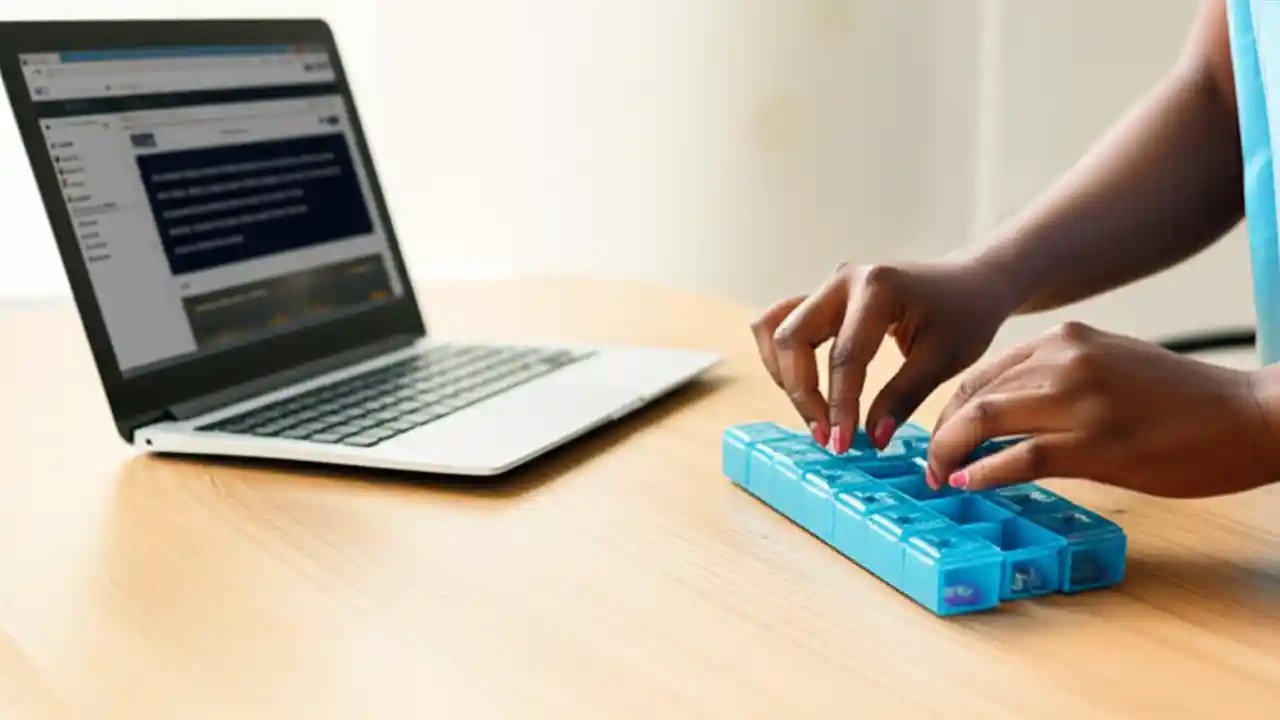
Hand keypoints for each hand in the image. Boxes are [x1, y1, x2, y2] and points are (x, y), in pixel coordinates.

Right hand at [751, 260, 1018, 453]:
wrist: (970, 283)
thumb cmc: (965, 317)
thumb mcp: (943, 360)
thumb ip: (902, 398)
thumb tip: (871, 438)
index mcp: (877, 288)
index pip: (844, 356)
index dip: (839, 406)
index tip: (841, 445)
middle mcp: (843, 279)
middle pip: (792, 338)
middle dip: (802, 393)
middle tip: (825, 436)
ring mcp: (827, 285)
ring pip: (775, 329)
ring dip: (784, 375)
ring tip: (813, 412)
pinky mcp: (821, 296)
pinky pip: (780, 323)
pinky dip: (783, 357)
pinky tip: (805, 386)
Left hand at [927, 321, 1279, 497]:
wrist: (1247, 415)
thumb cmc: (1181, 400)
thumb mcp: (1110, 366)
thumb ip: (1056, 380)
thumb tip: (1004, 416)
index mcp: (1065, 339)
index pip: (982, 373)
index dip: (950, 411)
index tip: (941, 438)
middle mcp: (1065, 360)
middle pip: (973, 396)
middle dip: (941, 435)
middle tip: (930, 466)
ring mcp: (1079, 400)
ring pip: (984, 421)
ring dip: (951, 455)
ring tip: (941, 479)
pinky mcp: (1095, 443)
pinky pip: (1018, 458)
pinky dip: (982, 473)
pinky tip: (967, 485)